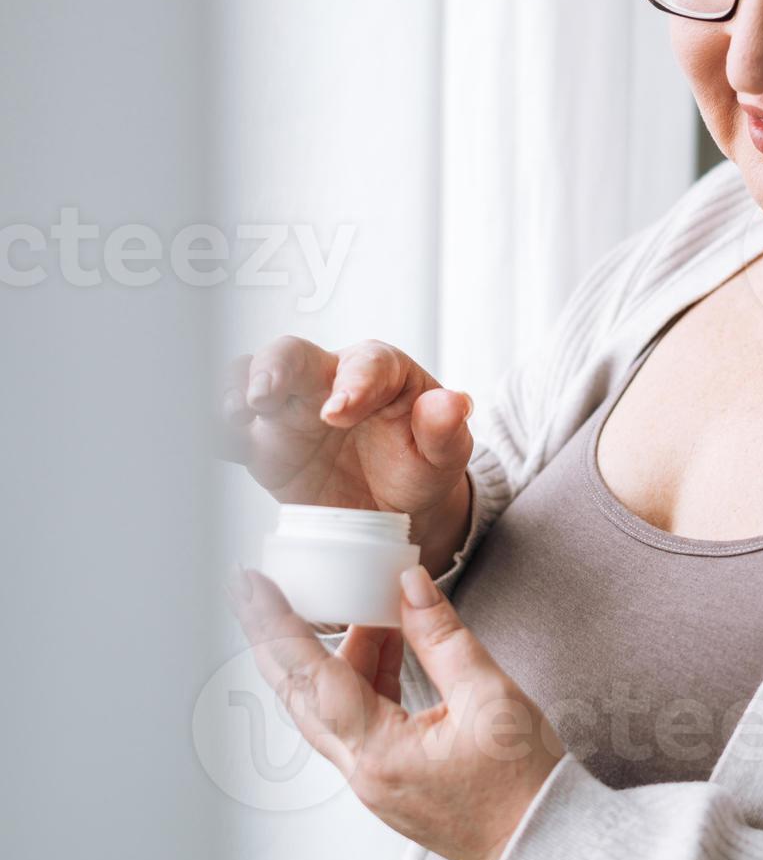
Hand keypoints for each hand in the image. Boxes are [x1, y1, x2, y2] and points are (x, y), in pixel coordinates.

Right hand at [217, 337, 475, 567]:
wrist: (392, 506)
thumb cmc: (420, 465)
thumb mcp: (445, 453)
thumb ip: (445, 429)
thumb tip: (452, 404)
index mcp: (380, 372)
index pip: (367, 364)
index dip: (353, 382)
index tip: (340, 411)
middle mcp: (326, 380)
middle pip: (292, 354)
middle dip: (273, 367)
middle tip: (263, 396)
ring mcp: (290, 411)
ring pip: (249, 380)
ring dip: (234, 392)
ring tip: (235, 416)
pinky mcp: (263, 445)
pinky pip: (231, 429)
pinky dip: (215, 429)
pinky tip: (211, 439)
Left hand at [226, 561, 566, 859]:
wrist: (544, 849)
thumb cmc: (523, 786)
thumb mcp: (490, 697)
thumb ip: (443, 637)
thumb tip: (409, 585)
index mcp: (380, 753)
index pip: (312, 677)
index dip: (278, 625)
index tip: (251, 587)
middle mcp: (364, 773)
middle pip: (302, 696)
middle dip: (280, 639)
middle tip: (264, 589)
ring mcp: (374, 783)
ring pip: (328, 710)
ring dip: (334, 656)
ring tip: (363, 609)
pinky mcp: (391, 783)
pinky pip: (356, 723)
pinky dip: (361, 680)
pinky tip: (383, 650)